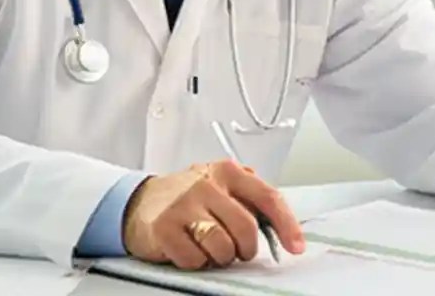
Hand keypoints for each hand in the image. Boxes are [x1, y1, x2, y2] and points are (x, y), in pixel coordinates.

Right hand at [123, 160, 305, 269]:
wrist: (140, 201)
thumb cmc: (190, 198)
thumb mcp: (222, 187)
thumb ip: (251, 199)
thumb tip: (282, 225)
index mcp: (228, 172)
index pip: (268, 197)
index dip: (287, 225)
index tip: (295, 246)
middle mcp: (206, 184)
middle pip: (247, 228)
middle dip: (246, 247)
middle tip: (238, 249)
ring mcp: (184, 205)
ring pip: (223, 246)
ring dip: (221, 256)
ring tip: (210, 247)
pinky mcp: (164, 227)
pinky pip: (195, 259)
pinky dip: (196, 262)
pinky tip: (189, 248)